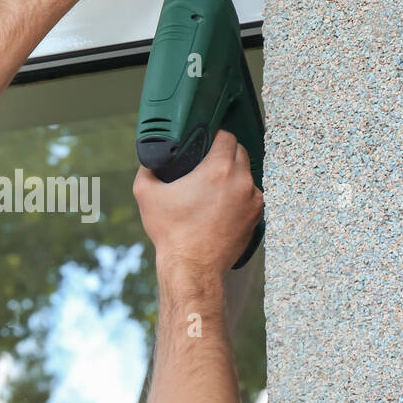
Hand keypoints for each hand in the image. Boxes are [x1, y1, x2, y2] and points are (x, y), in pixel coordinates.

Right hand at [132, 129, 263, 278]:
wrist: (192, 267)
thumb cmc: (171, 233)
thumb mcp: (146, 194)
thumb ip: (147, 168)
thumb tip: (150, 159)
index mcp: (219, 169)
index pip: (227, 136)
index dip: (215, 135)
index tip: (205, 141)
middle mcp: (241, 181)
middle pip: (240, 151)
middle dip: (225, 153)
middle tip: (207, 162)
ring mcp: (253, 200)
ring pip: (247, 174)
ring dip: (234, 174)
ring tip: (214, 185)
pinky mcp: (256, 216)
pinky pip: (251, 195)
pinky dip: (239, 195)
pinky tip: (222, 203)